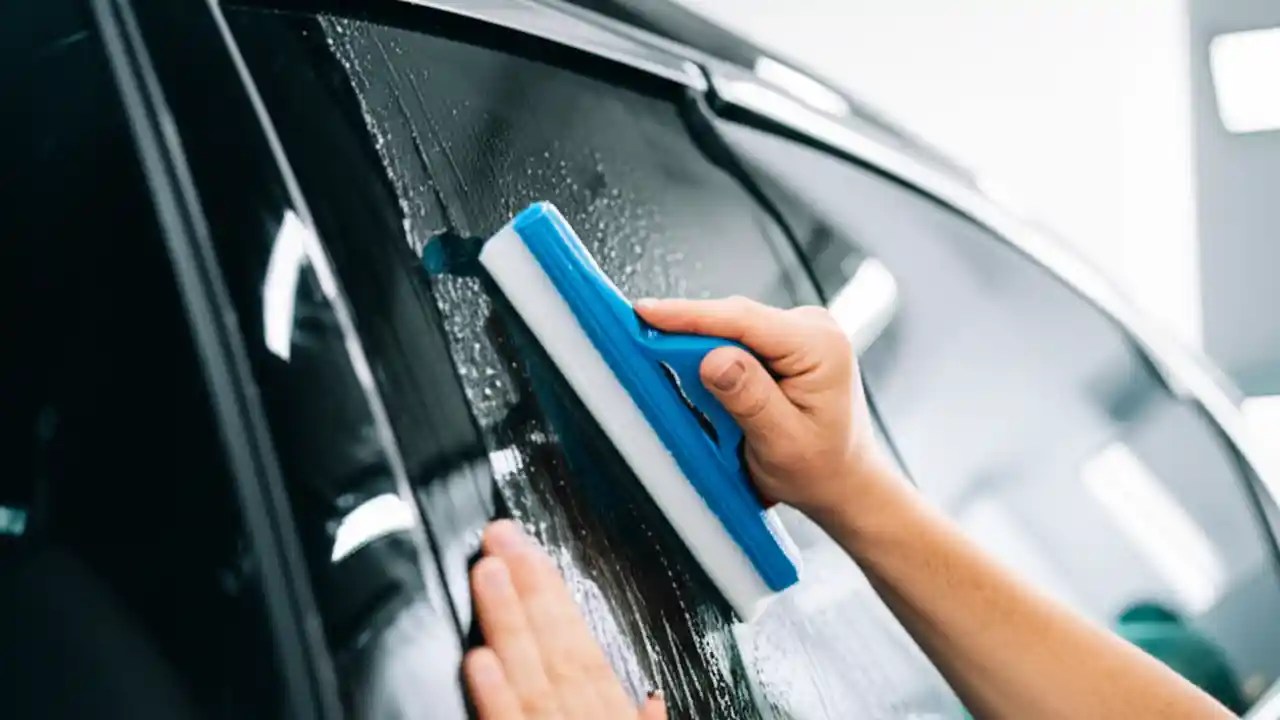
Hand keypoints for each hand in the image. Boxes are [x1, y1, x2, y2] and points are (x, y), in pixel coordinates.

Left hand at [465, 520, 667, 719]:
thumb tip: (655, 697)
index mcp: (614, 719)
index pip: (588, 652)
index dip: (557, 598)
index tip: (532, 554)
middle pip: (561, 652)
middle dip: (533, 590)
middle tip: (504, 539)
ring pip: (533, 679)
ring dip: (511, 623)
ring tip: (489, 572)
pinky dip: (497, 695)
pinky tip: (479, 657)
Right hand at [636, 296, 886, 516]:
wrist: (846, 481)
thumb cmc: (823, 469)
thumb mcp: (781, 442)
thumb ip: (749, 398)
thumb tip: (713, 359)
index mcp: (819, 346)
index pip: (742, 320)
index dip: (690, 315)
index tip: (649, 313)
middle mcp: (813, 329)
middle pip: (734, 320)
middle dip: (690, 337)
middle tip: (648, 352)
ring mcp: (800, 332)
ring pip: (733, 329)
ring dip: (704, 353)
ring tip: (691, 388)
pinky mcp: (786, 343)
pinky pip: (741, 340)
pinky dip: (718, 360)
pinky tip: (711, 385)